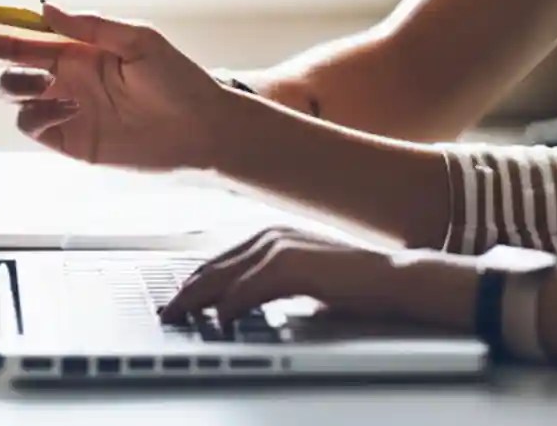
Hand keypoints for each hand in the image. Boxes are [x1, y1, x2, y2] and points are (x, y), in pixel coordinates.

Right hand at [0, 3, 228, 170]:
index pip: (21, 37)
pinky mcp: (72, 140)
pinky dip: (35, 118)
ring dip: (22, 92)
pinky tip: (65, 114)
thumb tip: (46, 8)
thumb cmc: (179, 80)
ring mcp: (68, 109)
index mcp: (81, 50)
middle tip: (32, 69)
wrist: (201, 130)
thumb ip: (92, 26)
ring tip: (61, 96)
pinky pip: (31, 126)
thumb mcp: (140, 41)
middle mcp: (68, 78)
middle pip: (8, 66)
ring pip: (13, 98)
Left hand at [161, 227, 478, 330]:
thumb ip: (272, 285)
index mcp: (271, 235)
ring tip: (180, 318)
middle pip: (213, 266)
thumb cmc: (351, 283)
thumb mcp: (302, 280)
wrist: (389, 279)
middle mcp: (269, 235)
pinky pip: (245, 290)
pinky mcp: (288, 264)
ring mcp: (278, 246)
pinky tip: (219, 321)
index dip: (194, 283)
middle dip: (186, 292)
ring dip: (197, 300)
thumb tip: (241, 307)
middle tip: (167, 313)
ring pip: (221, 277)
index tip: (176, 301)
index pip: (219, 260)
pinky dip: (228, 307)